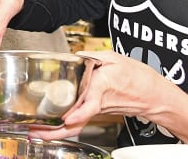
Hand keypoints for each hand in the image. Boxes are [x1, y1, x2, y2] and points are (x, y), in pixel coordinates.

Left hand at [29, 50, 172, 141]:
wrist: (153, 94)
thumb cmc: (138, 77)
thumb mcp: (115, 58)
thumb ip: (93, 56)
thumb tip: (76, 55)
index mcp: (104, 85)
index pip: (91, 101)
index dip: (79, 111)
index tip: (68, 118)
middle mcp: (99, 102)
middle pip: (76, 120)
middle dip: (55, 129)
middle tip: (35, 131)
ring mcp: (98, 110)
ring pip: (75, 125)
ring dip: (55, 131)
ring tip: (34, 132)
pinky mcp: (97, 113)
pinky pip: (79, 122)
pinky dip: (63, 127)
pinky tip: (49, 128)